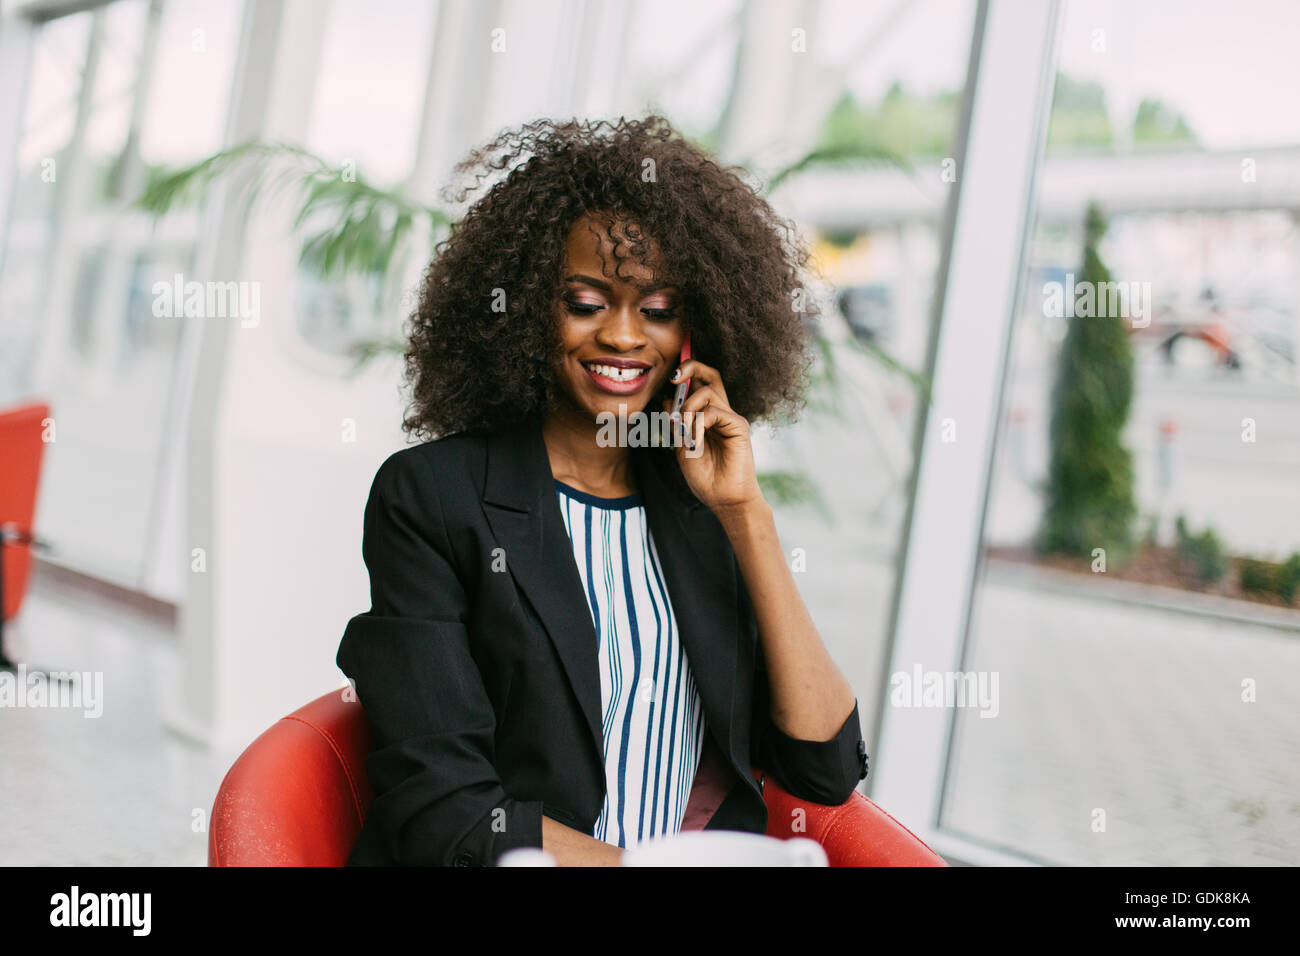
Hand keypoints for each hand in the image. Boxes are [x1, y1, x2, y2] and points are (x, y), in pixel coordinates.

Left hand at [663, 359, 763, 516]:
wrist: (722, 499)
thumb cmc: (705, 477)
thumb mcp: (682, 447)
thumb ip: (676, 424)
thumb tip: (667, 399)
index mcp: (708, 417)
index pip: (700, 384)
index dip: (686, 374)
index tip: (670, 381)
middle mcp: (721, 413)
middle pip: (711, 375)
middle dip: (691, 367)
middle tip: (674, 377)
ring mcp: (730, 418)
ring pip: (706, 392)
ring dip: (687, 409)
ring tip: (684, 433)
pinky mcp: (739, 425)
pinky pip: (713, 412)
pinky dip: (697, 425)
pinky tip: (695, 443)